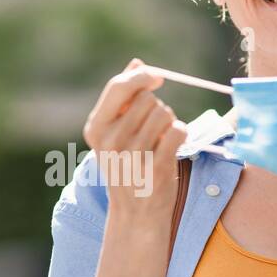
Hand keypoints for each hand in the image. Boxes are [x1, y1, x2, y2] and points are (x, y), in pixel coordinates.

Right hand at [81, 58, 187, 218]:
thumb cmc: (126, 167)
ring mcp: (133, 155)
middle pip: (148, 99)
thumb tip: (137, 63)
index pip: (119, 86)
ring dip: (168, 122)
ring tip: (159, 141)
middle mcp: (111, 141)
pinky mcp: (157, 166)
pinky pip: (178, 130)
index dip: (141, 76)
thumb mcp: (114, 134)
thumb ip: (123, 98)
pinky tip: (171, 148)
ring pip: (165, 113)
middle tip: (152, 129)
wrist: (134, 214)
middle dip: (156, 108)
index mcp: (96, 129)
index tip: (157, 78)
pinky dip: (180, 135)